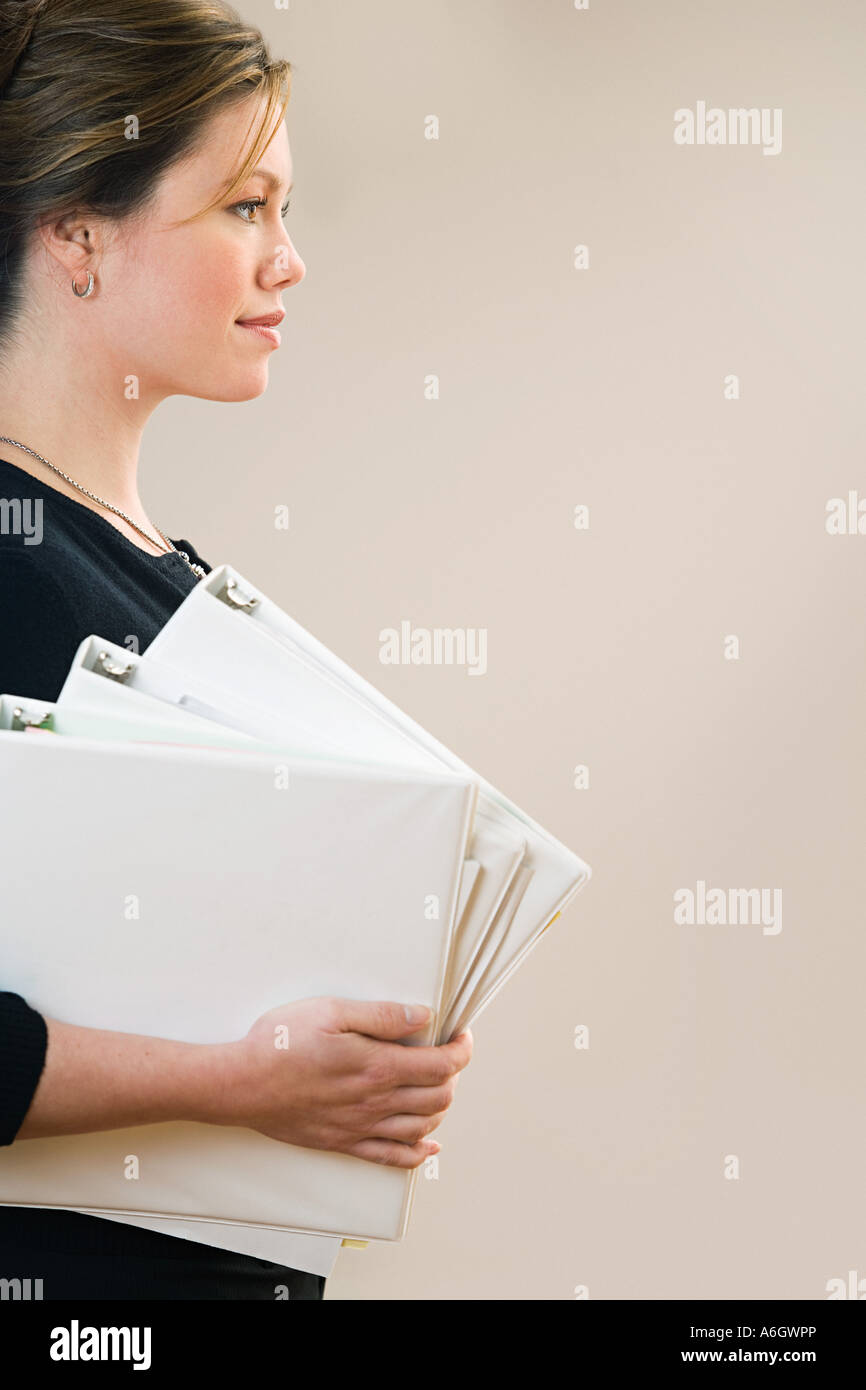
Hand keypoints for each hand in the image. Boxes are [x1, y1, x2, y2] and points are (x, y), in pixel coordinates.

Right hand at [218, 997, 472, 1168]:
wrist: (240, 1084)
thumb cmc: (279, 1043)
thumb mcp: (331, 1011)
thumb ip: (382, 1015)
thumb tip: (422, 1017)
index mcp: (377, 1067)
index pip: (442, 1066)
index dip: (462, 1050)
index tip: (462, 1036)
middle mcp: (375, 1102)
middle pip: (439, 1097)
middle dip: (453, 1075)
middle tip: (447, 1054)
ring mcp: (360, 1127)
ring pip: (422, 1127)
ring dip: (439, 1107)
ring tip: (437, 1085)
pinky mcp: (343, 1142)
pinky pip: (392, 1157)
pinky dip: (417, 1154)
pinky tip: (427, 1146)